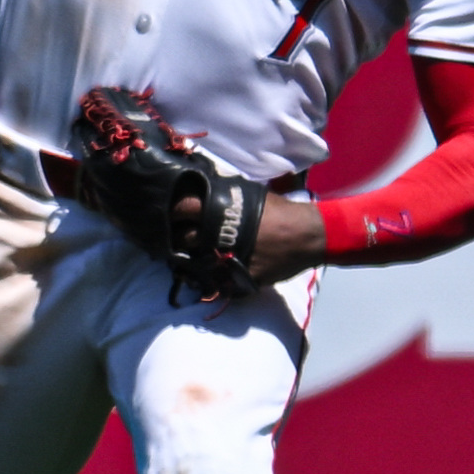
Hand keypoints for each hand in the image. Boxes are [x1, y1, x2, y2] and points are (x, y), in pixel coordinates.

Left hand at [170, 190, 327, 283]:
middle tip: (175, 240)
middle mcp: (219, 236)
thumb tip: (202, 190)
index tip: (165, 215)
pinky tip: (209, 277)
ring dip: (189, 262)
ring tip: (188, 259)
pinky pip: (217, 284)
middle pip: (182, 240)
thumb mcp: (249, 194)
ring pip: (195, 264)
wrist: (308, 235)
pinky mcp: (239, 279)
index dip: (170, 213)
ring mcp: (227, 259)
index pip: (181, 209)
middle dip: (176, 240)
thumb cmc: (280, 212)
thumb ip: (223, 194)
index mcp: (219, 211)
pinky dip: (211, 281)